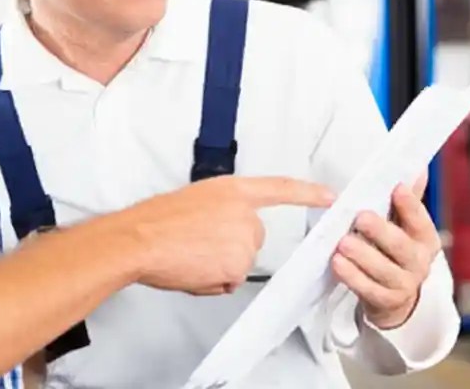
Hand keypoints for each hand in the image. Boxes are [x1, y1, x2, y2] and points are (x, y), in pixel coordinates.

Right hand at [119, 176, 333, 295]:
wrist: (140, 239)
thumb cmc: (157, 221)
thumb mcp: (196, 201)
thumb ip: (221, 211)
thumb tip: (224, 232)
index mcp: (233, 190)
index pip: (280, 189)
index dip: (306, 193)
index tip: (328, 197)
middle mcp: (244, 213)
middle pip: (252, 238)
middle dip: (229, 247)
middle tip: (196, 245)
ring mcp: (243, 239)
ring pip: (240, 263)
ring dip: (219, 266)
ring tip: (190, 256)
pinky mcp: (238, 264)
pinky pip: (230, 280)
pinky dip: (213, 281)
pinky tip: (192, 269)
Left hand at [332, 181, 440, 329]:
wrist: (395, 296)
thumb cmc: (395, 252)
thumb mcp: (404, 226)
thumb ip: (409, 200)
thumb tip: (418, 168)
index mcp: (427, 240)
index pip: (421, 221)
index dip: (411, 205)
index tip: (397, 188)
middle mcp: (420, 263)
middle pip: (402, 247)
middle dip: (382, 232)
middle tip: (361, 217)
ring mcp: (404, 285)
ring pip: (384, 270)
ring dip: (363, 256)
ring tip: (344, 242)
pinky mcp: (386, 301)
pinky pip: (368, 289)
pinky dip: (352, 277)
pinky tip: (337, 263)